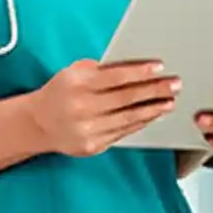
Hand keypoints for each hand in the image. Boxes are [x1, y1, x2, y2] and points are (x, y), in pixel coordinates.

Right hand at [28, 59, 179, 157]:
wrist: (37, 124)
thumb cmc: (61, 92)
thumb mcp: (74, 72)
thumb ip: (101, 69)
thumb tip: (137, 66)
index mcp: (77, 84)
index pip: (116, 77)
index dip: (141, 72)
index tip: (160, 68)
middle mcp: (81, 108)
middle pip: (127, 98)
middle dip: (155, 90)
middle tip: (175, 85)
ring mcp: (87, 130)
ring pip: (129, 118)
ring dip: (154, 109)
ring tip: (170, 101)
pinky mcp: (92, 146)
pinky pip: (124, 132)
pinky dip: (141, 122)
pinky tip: (153, 115)